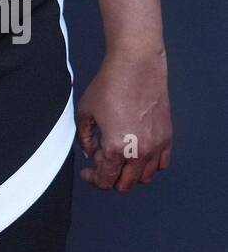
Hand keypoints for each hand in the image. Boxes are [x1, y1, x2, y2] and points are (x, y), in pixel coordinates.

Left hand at [76, 47, 171, 191]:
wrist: (136, 67)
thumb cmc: (111, 84)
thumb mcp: (86, 112)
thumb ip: (84, 137)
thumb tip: (89, 151)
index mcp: (116, 147)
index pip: (105, 180)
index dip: (93, 180)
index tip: (89, 173)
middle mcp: (139, 151)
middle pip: (125, 185)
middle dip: (110, 179)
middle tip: (101, 165)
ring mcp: (156, 146)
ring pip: (144, 178)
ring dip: (129, 174)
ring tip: (119, 157)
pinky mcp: (167, 138)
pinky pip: (161, 164)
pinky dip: (148, 165)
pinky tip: (137, 154)